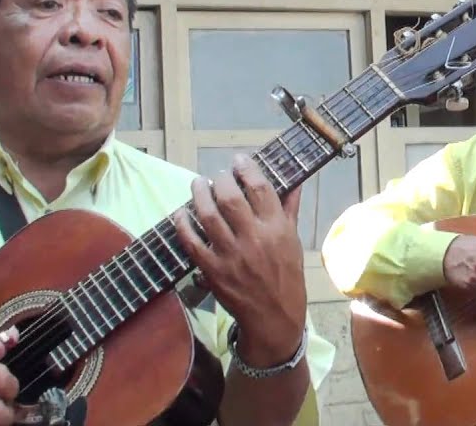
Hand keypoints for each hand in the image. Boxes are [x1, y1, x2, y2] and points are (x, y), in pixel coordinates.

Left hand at [174, 155, 305, 368]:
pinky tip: (181, 213)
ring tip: (198, 184)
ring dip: (199, 194)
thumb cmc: (286, 275)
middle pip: (231, 198)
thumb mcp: (293, 239)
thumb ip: (290, 208)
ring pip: (208, 215)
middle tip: (217, 176)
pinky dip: (183, 224)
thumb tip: (295, 180)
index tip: (238, 160)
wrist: (274, 316)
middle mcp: (254, 238)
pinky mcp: (213, 270)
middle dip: (221, 180)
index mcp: (277, 228)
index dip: (247, 169)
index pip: (260, 188)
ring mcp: (231, 254)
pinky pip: (192, 242)